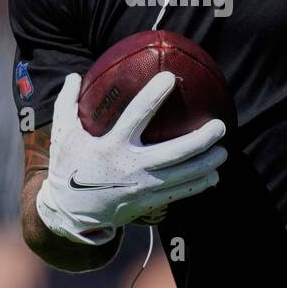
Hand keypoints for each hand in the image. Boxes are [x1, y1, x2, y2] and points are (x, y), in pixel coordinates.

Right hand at [36, 70, 226, 244]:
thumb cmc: (68, 167)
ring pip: (182, 176)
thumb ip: (67, 103)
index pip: (136, 115)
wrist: (69, 212)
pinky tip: (214, 176)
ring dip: (206, 163)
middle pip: (174, 153)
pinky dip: (198, 185)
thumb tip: (74, 75)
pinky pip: (179, 193)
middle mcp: (130, 167)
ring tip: (224, 152)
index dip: (154, 96)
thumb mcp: (62, 135)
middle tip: (219, 126)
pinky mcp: (147, 204)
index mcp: (110, 146)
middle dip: (201, 140)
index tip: (170, 78)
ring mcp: (141, 188)